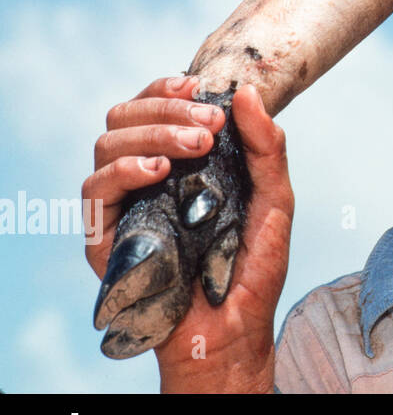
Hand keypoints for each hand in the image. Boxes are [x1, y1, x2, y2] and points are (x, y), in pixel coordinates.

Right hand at [85, 77, 292, 390]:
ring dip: (150, 132)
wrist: (234, 329)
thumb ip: (267, 147)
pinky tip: (156, 169)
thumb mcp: (275, 200)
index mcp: (182, 162)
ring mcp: (124, 204)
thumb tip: (246, 92)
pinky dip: (123, 170)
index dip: (169, 89)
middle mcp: (147, 177)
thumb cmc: (253, 268)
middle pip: (126, 116)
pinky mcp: (106, 236)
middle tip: (207, 123)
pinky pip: (95, 190)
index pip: (156, 107)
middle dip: (166, 107)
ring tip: (193, 145)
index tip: (198, 85)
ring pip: (108, 144)